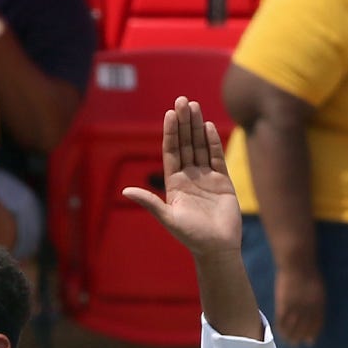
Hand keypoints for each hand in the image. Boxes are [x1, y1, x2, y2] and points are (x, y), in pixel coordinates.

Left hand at [120, 98, 241, 257]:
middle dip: (184, 122)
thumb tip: (125, 190)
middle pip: (185, 144)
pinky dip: (212, 141)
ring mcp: (206, 177)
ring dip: (197, 126)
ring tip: (194, 106)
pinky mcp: (222, 181)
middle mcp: (189, 177)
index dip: (170, 132)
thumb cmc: (191, 236)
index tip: (170, 113)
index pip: (171, 152)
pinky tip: (208, 126)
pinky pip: (216, 157)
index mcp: (174, 184)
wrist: (217, 248)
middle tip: (183, 100)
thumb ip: (149, 202)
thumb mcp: (167, 218)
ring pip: (200, 146)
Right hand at [274, 255, 325, 344]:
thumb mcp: (318, 287)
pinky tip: (280, 333)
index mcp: (320, 303)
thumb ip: (317, 300)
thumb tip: (314, 311)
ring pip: (293, 326)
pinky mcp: (284, 303)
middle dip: (301, 337)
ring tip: (289, 343)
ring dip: (290, 336)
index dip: (313, 333)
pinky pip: (282, 320)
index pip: (317, 322)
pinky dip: (281, 328)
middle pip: (304, 326)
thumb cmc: (309, 271)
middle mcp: (309, 307)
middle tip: (297, 345)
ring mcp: (296, 306)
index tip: (310, 341)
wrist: (297, 262)